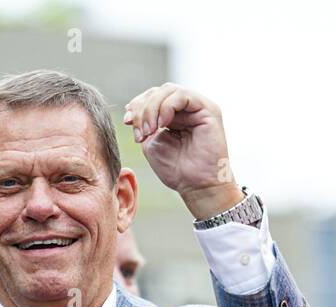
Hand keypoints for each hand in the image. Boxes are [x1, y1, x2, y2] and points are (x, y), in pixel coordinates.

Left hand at [123, 84, 243, 219]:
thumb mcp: (152, 143)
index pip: (153, 97)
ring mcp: (198, 107)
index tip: (127, 122)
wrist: (196, 186)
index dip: (137, 105)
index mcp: (174, 115)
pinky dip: (166, 107)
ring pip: (169, 90)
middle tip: (139, 130)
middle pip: (159, 91)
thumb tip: (131, 108)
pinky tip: (161, 124)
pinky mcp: (208, 109)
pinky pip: (182, 96)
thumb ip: (144, 124)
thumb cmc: (177, 170)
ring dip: (152, 108)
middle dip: (143, 108)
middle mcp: (187, 108)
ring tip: (149, 130)